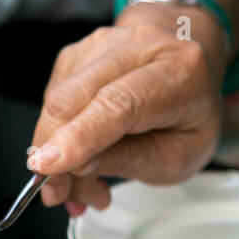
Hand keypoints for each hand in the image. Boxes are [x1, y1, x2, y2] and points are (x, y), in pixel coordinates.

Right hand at [30, 0, 238, 215]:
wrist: (187, 68)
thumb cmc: (189, 114)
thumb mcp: (178, 157)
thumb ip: (130, 161)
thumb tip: (79, 166)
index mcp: (178, 72)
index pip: (118, 103)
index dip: (80, 136)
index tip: (49, 166)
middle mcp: (138, 46)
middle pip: (73, 98)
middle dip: (52, 153)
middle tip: (56, 193)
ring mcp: (102, 44)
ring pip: (56, 102)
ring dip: (56, 151)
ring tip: (80, 183)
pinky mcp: (77, 53)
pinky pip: (51, 100)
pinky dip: (57, 136)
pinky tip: (77, 156)